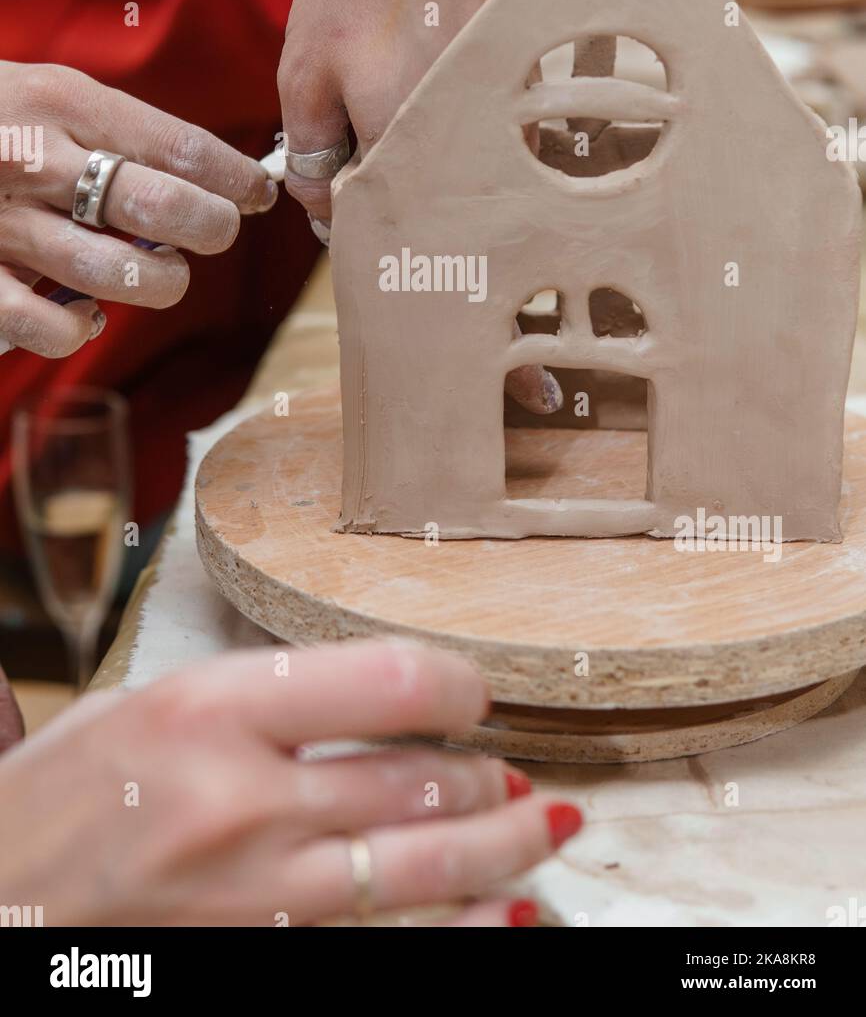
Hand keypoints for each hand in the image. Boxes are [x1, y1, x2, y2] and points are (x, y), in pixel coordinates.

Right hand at [0, 61, 275, 355]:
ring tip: (157, 274)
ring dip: (161, 281)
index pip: (181, 146)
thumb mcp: (42, 95)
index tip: (259, 193)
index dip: (237, 179)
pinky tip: (83, 312)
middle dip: (212, 229)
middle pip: (165, 208)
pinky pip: (56, 327)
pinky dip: (83, 328)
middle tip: (212, 232)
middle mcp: (33, 159)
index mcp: (60, 102)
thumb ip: (117, 131)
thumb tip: (215, 179)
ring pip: (124, 274)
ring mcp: (1, 225)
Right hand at [0, 640, 581, 924]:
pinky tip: (508, 912)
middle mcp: (240, 803)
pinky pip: (387, 950)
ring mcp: (252, 897)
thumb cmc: (60, 798)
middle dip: (484, 775)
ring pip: (425, 869)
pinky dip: (466, 932)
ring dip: (501, 845)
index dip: (459, 685)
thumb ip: (263, 697)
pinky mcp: (256, 960)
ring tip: (536, 825)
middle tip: (501, 771)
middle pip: (421, 780)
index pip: (389, 681)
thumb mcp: (149, 705)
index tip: (469, 693)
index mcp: (209, 712)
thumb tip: (380, 696)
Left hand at [279, 0, 560, 413]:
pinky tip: (565, 241)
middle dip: (506, 325)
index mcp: (400, 136)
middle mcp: (463, 138)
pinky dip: (544, 206)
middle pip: (475, 244)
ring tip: (562, 350)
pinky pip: (533, 164)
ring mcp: (505, 114)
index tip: (449, 373)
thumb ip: (314, 146)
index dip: (418, 306)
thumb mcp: (304, 59)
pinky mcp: (528, 89)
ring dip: (538, 277)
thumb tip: (328, 215)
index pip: (399, 243)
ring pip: (512, 211)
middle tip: (543, 402)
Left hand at [280, 0, 521, 225]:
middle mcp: (456, 143)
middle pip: (408, 190)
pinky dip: (450, 110)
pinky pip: (477, 123)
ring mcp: (495, 114)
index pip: (360, 213)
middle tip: (349, 117)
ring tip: (392, 74)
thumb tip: (320, 200)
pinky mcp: (520, 86)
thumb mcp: (306, 65)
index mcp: (398, 144)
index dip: (328, 198)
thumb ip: (310, 145)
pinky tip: (429, 59)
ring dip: (411, 137)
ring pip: (443, 157)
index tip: (315, 168)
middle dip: (371, 169)